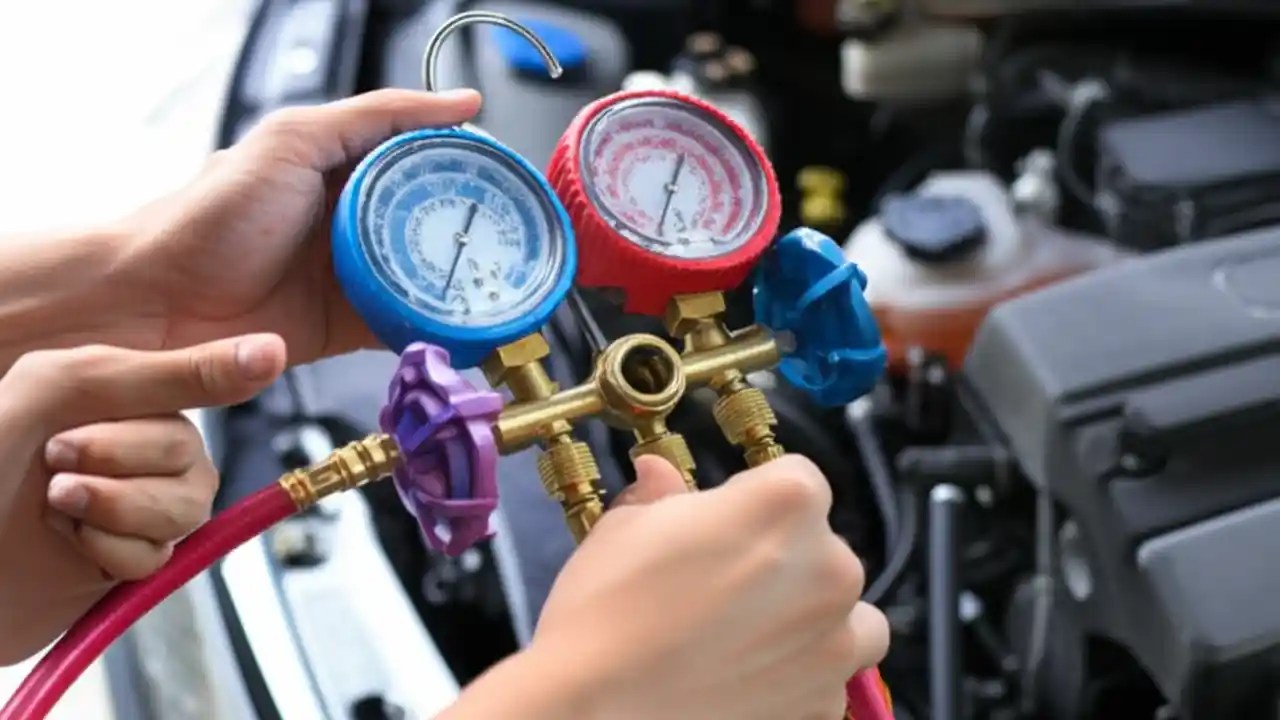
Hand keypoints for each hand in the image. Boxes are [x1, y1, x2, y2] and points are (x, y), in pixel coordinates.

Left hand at [0, 334, 284, 663]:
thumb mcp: (69, 388)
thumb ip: (177, 371)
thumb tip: (276, 349)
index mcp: (121, 394)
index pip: (198, 398)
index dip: (141, 427)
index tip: (74, 432)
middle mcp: (134, 447)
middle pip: (195, 461)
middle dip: (124, 470)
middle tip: (57, 467)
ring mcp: (133, 506)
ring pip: (189, 511)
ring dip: (119, 513)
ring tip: (59, 508)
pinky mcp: (126, 562)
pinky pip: (163, 557)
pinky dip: (110, 555)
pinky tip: (70, 545)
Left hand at [118, 89, 482, 363]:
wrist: (158, 301)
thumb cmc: (211, 215)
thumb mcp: (296, 139)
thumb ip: (376, 116)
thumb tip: (456, 104)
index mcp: (346, 168)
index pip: (425, 160)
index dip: (469, 167)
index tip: (511, 176)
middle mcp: (356, 221)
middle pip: (436, 223)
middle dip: (478, 231)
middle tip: (519, 237)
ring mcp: (355, 275)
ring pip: (429, 277)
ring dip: (464, 283)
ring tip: (503, 284)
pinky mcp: (350, 327)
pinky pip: (406, 324)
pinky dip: (435, 328)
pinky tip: (464, 327)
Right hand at [445, 455, 889, 719]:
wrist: (595, 710)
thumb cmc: (605, 608)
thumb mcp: (625, 529)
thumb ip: (663, 496)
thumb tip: (659, 473)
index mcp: (786, 504)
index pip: (798, 478)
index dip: (755, 498)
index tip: (722, 523)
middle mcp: (831, 567)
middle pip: (825, 547)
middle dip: (784, 559)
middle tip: (723, 584)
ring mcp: (836, 641)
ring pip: (851, 615)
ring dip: (815, 617)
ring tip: (756, 633)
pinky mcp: (826, 702)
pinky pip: (832, 677)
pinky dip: (801, 674)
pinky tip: (748, 677)